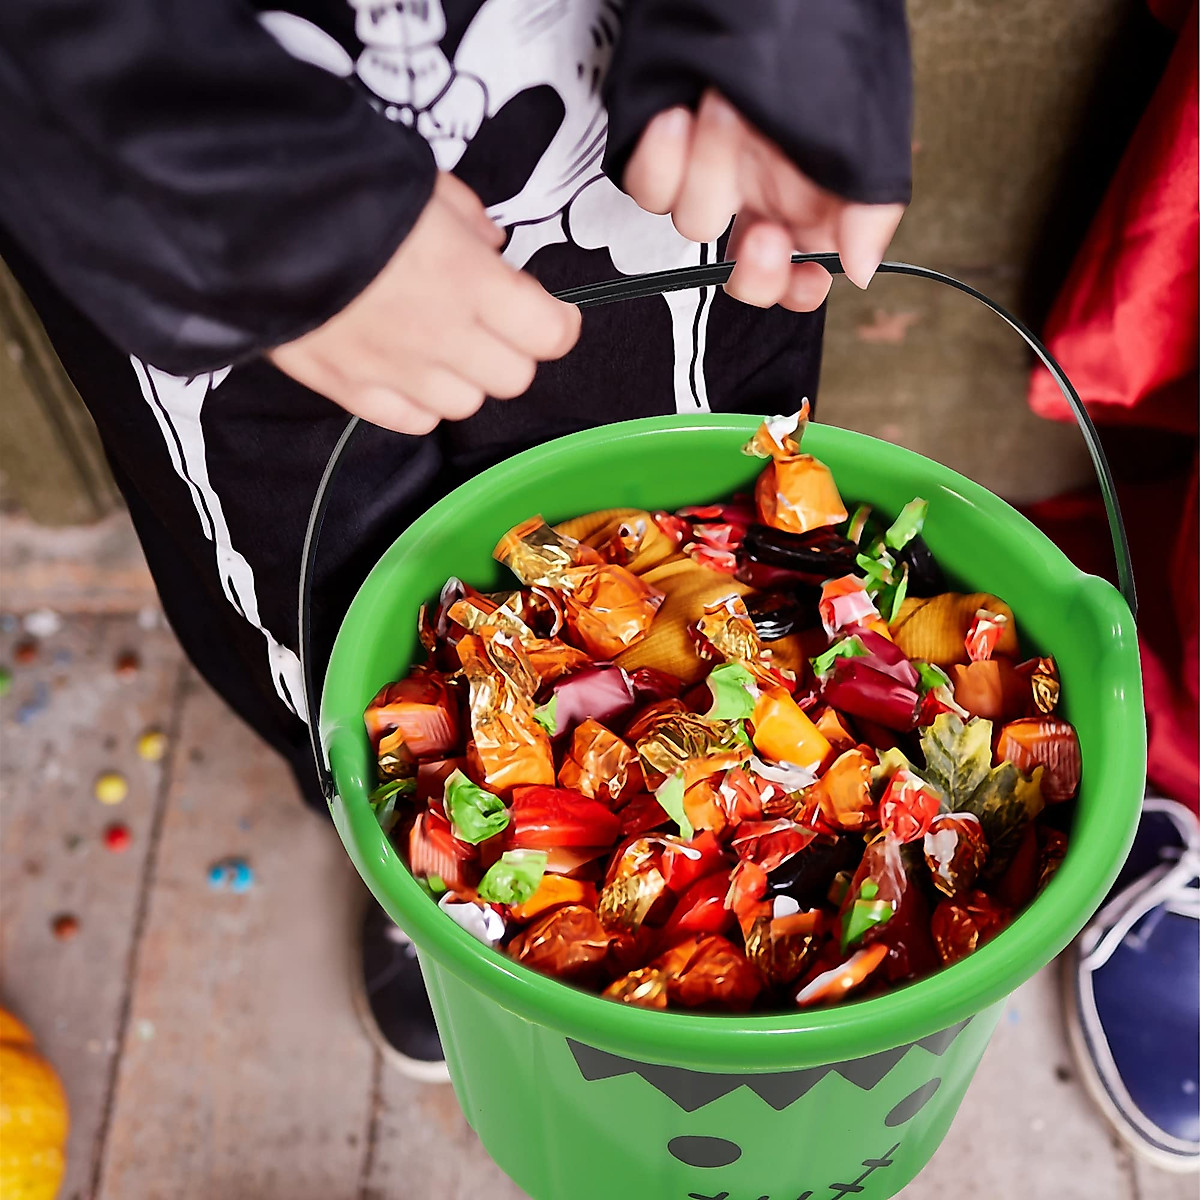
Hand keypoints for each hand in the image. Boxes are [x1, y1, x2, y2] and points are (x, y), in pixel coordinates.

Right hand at [268, 173, 580, 433]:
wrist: (246, 220)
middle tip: (489, 321)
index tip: (547, 312)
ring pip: (466, 405)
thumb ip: (469, 220)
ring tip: (440, 342)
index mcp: (471, 283)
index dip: (556, 324)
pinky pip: (412, 421)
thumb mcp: (423, 183)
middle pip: (514, 378)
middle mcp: (444, 339)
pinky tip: (405, 368)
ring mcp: (398, 373)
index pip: (550, 335)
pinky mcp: (352, 391)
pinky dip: (419, 402)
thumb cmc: (341, 189)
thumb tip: (491, 246)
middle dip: (511, 350)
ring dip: (465, 378)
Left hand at [623, 90, 905, 311]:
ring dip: (711, 168)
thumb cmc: (826, 43)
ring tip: (725, 108)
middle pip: (740, 272)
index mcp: (808, 200)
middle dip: (753, 265)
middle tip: (763, 232)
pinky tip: (675, 120)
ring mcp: (709, 173)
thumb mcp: (865, 133)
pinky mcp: (664, 151)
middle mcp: (757, 195)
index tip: (805, 277)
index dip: (796, 289)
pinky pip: (648, 184)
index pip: (797, 277)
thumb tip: (860, 269)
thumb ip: (870, 207)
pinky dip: (659, 159)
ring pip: (694, 221)